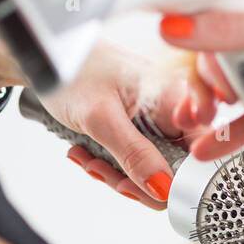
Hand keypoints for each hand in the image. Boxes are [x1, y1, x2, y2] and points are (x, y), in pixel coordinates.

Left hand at [36, 38, 218, 208]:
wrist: (45, 53)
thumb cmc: (72, 68)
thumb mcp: (101, 117)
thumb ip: (134, 155)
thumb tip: (163, 190)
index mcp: (176, 98)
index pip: (198, 154)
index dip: (176, 180)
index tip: (145, 187)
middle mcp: (171, 110)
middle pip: (173, 168)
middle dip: (136, 180)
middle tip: (104, 172)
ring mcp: (154, 122)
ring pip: (150, 170)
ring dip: (116, 174)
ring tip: (88, 158)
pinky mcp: (137, 130)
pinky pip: (132, 162)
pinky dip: (108, 165)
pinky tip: (85, 153)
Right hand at [157, 0, 243, 161]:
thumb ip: (227, 29)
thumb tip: (179, 26)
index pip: (231, 3)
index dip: (211, 31)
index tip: (202, 51)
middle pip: (233, 48)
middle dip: (218, 76)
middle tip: (221, 93)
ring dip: (221, 106)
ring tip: (210, 120)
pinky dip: (237, 129)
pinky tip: (215, 143)